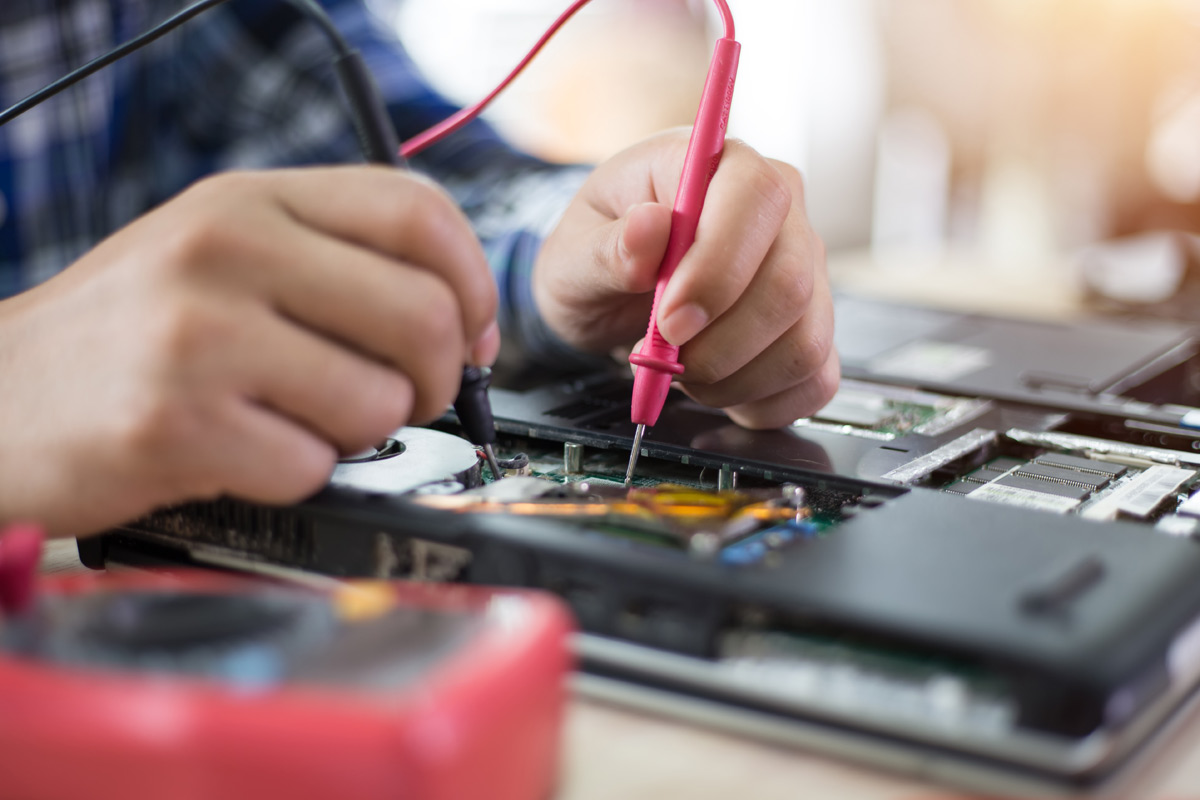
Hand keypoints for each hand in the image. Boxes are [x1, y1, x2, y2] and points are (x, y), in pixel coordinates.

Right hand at [0, 166, 497, 536]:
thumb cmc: (131, 332)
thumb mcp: (225, 253)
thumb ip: (339, 263)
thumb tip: (470, 320)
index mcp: (252, 199)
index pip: (420, 214)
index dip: (473, 283)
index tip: (470, 331)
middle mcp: (226, 249)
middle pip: (425, 315)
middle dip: (439, 379)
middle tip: (406, 398)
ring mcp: (198, 334)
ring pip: (380, 402)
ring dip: (362, 434)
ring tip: (301, 422)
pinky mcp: (176, 424)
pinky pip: (314, 466)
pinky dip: (298, 475)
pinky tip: (247, 453)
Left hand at [533, 131, 837, 429]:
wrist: (610, 294)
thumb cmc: (598, 255)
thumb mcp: (574, 251)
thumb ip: (606, 247)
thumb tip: (648, 228)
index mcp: (720, 166)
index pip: (755, 197)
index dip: (718, 267)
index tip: (669, 323)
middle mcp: (781, 215)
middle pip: (790, 283)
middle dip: (722, 343)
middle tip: (666, 360)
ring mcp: (806, 272)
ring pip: (805, 340)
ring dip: (735, 379)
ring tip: (684, 373)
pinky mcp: (811, 328)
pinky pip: (815, 379)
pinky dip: (761, 403)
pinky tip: (718, 390)